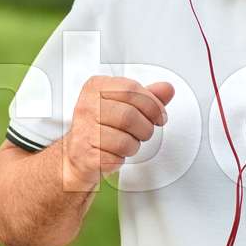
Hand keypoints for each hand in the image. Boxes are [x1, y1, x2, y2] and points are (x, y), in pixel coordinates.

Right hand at [59, 76, 173, 190]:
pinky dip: (122, 157)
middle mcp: (87, 106)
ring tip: (127, 142)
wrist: (78, 153)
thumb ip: (147, 96)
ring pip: (125, 139)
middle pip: (130, 115)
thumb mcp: (123, 104)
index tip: (158, 115)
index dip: (152, 104)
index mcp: (96, 87)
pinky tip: (114, 152)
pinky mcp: (86, 154)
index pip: (131, 89)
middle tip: (143, 131)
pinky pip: (117, 156)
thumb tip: (166, 89)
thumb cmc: (101, 126)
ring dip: (134, 144)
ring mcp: (84, 130)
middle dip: (145, 128)